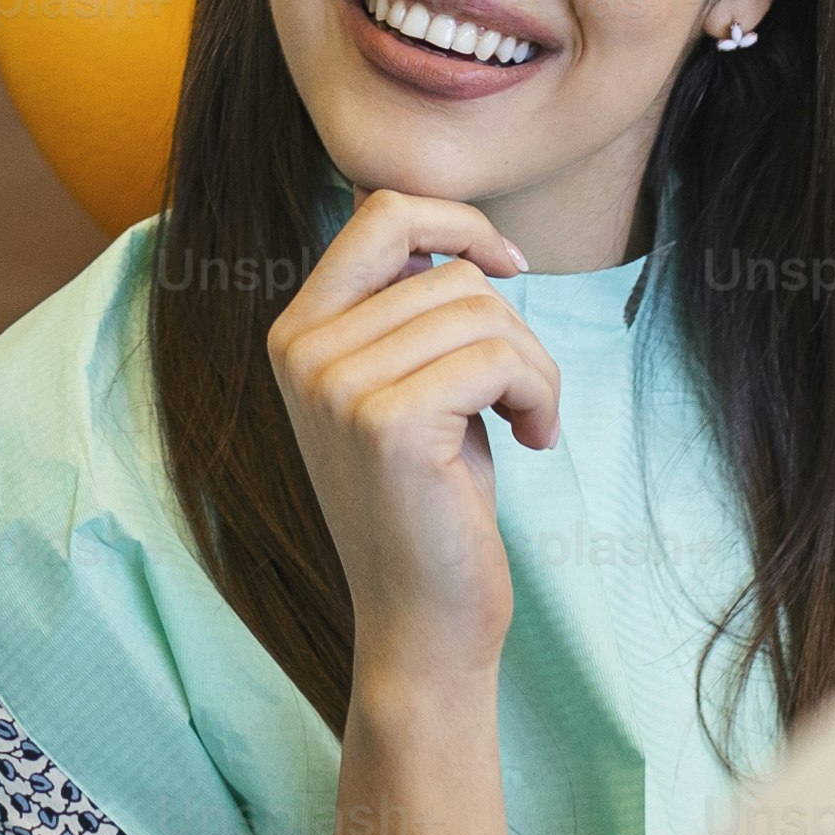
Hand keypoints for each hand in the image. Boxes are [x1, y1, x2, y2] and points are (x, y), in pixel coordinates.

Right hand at [269, 188, 563, 704]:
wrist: (421, 622)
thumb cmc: (431, 501)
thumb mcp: (403, 385)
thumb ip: (400, 309)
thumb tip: (428, 220)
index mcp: (296, 332)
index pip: (380, 213)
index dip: (458, 222)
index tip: (508, 267)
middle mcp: (301, 350)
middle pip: (448, 271)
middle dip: (511, 326)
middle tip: (522, 396)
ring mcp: (335, 385)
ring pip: (480, 312)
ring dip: (532, 367)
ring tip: (529, 424)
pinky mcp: (386, 423)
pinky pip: (497, 359)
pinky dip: (539, 396)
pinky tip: (535, 442)